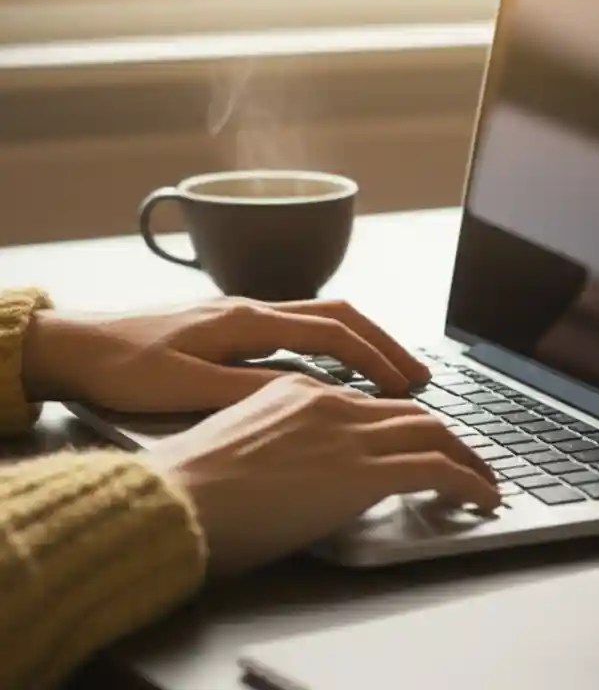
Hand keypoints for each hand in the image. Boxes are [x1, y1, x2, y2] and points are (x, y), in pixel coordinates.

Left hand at [21, 297, 429, 411]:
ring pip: (322, 317)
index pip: (333, 333)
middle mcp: (251, 308)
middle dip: (385, 344)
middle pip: (339, 315)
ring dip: (364, 343)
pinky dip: (334, 345)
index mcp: (247, 321)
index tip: (406, 387)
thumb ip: (253, 390)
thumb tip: (312, 394)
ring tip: (392, 372)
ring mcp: (242, 313)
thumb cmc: (123, 370)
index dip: (376, 359)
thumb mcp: (188, 388)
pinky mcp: (231, 327)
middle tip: (420, 376)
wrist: (74, 346)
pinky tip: (339, 369)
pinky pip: (300, 328)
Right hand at [150, 374, 498, 576]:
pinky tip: (483, 496)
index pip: (366, 401)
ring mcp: (350, 434)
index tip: (413, 439)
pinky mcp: (365, 471)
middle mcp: (329, 402)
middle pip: (410, 409)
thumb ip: (273, 440)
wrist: (174, 501)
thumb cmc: (185, 488)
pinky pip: (438, 468)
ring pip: (434, 431)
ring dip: (468, 456)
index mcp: (295, 390)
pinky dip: (470, 481)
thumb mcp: (231, 441)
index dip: (398, 421)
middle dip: (446, 433)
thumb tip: (291, 465)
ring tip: (484, 478)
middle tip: (465, 456)